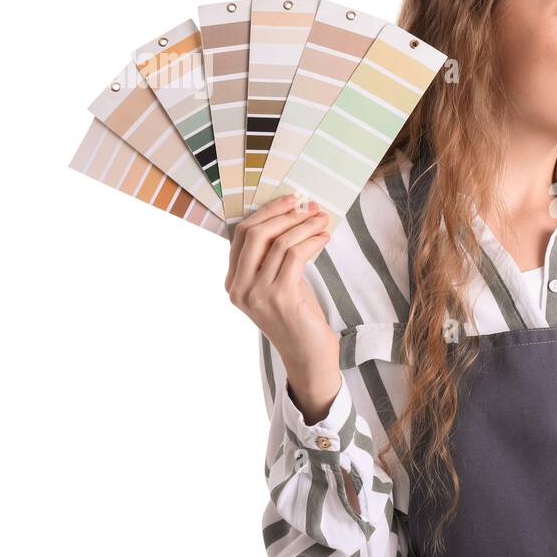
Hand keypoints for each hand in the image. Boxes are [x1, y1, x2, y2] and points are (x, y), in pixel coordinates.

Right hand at [224, 194, 337, 370]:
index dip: (266, 212)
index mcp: (233, 282)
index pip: (241, 235)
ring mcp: (257, 294)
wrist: (308, 355)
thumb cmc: (297, 317)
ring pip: (278, 243)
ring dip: (304, 226)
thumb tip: (292, 214)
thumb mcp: (279, 282)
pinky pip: (295, 256)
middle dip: (283, 213)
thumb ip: (274, 256)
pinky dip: (312, 241)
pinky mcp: (280, 297)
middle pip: (254, 233)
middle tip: (307, 205)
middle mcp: (239, 288)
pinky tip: (323, 238)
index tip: (290, 200)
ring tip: (322, 220)